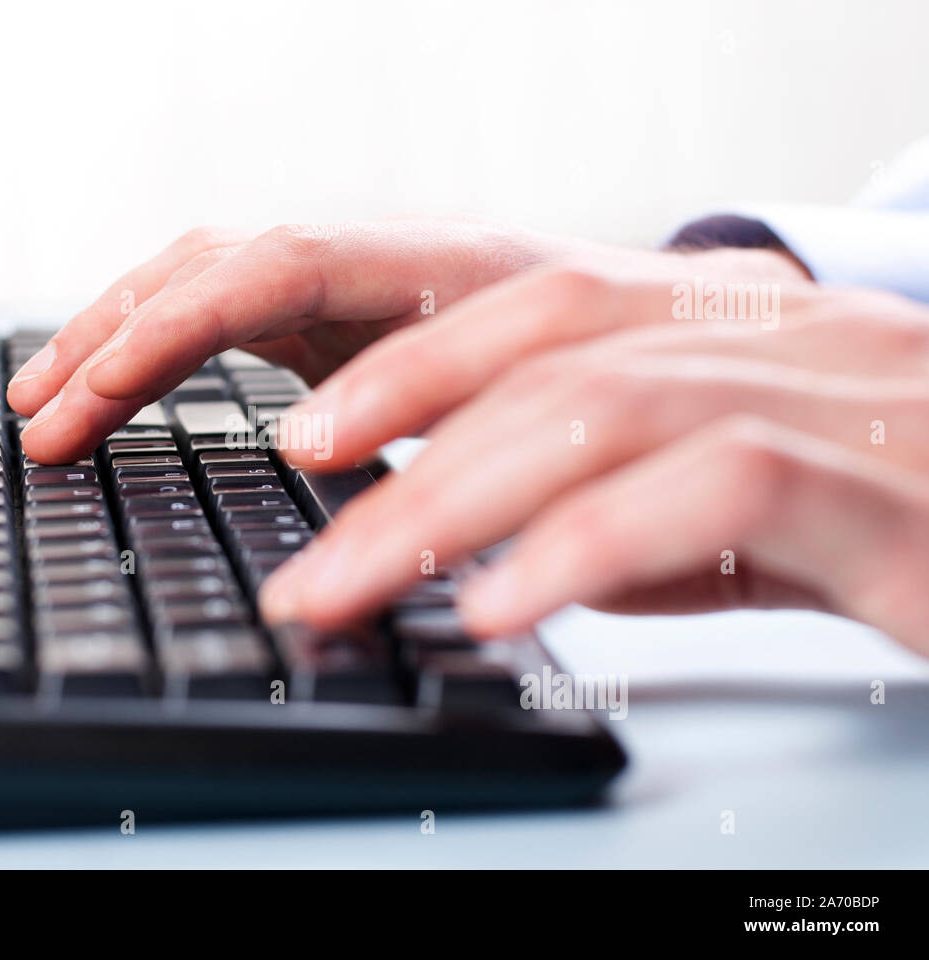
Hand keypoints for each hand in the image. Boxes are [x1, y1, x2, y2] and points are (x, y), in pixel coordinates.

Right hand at [6, 219, 806, 463]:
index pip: (278, 274)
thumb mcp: (577, 427)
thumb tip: (369, 539)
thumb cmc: (642, 385)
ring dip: (118, 329)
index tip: (102, 413)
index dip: (179, 339)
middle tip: (42, 419)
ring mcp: (363, 281)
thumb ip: (482, 464)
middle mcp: (391, 258)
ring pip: (212, 273)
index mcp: (449, 268)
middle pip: (221, 261)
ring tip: (43, 397)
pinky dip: (162, 339)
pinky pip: (233, 305)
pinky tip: (118, 379)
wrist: (690, 335)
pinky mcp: (350, 314)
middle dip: (116, 337)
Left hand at [258, 276, 928, 657]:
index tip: (303, 438)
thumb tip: (486, 547)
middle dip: (396, 435)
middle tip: (297, 535)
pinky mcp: (892, 490)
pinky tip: (501, 608)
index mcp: (718, 325)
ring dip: (454, 500)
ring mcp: (836, 397)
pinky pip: (719, 492)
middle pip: (544, 343)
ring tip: (350, 582)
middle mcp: (771, 335)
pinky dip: (589, 547)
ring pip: (608, 407)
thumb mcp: (736, 498)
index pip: (527, 302)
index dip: (402, 358)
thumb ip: (616, 498)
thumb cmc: (903, 515)